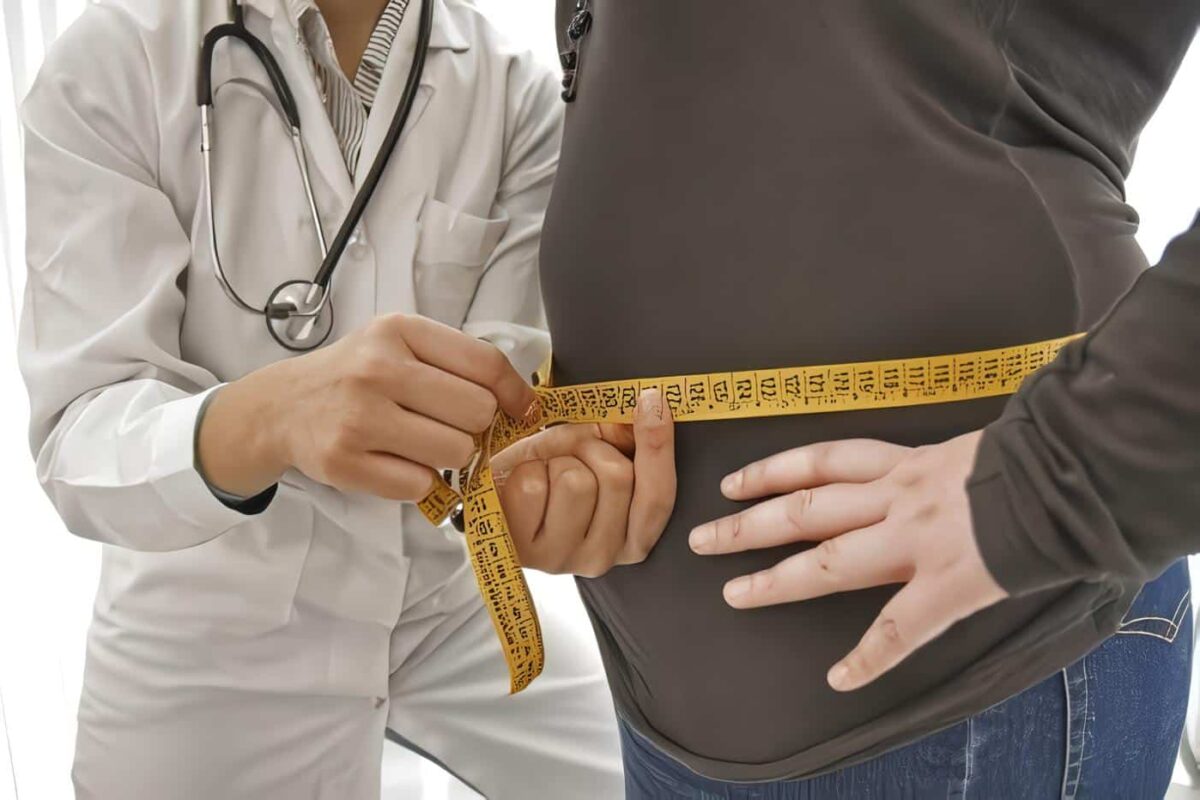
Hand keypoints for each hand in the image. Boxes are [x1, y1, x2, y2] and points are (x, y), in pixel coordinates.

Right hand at [198, 314, 537, 499]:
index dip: (515, 392)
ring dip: (451, 456)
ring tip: (423, 444)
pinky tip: (397, 462)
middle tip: (450, 425)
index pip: (485, 363)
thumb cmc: (357, 374)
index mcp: (399, 331)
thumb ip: (456, 361)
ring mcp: (358, 418)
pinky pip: (420, 485)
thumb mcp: (400, 344)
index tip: (522, 410)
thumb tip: (524, 402)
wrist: (284, 406)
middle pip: (478, 412)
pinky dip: (419, 481)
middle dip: (475, 426)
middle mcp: (377, 370)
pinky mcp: (344, 463)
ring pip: (456, 452)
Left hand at [490, 388, 675, 576]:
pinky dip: (525, 470)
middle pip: (617, 477)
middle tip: (573, 449)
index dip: (658, 446)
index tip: (653, 400)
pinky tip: (520, 486)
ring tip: (545, 472)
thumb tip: (646, 410)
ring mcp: (563, 558)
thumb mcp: (588, 451)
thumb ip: (620, 437)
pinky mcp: (526, 552)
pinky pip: (534, 485)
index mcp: (630, 538)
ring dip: (555, 460)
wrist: (495, 496)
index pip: (658, 497)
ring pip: (574, 480)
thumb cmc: (546, 476)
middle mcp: (602, 557)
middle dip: (592, 446)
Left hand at [688, 431, 1006, 691]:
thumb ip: (931, 466)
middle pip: (805, 509)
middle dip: (749, 525)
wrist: (1072, 475)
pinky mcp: (947, 585)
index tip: (734, 483)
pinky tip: (841, 678)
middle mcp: (897, 497)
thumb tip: (915, 475)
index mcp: (903, 464)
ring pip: (830, 561)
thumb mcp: (969, 448)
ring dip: (778, 580)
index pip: (821, 462)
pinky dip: (869, 657)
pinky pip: (899, 627)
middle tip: (703, 539)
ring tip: (735, 595)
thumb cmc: (1030, 457)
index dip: (773, 471)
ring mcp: (916, 541)